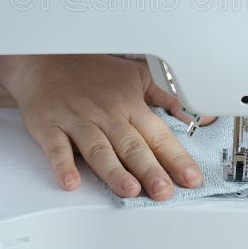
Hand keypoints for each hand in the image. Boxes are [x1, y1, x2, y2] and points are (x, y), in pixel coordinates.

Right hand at [0, 54, 204, 200]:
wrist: (47, 57)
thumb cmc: (93, 72)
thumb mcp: (136, 77)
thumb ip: (168, 98)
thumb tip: (201, 116)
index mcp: (129, 105)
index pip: (158, 135)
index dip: (176, 158)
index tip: (191, 178)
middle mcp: (106, 114)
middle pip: (131, 145)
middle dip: (149, 169)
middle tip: (163, 191)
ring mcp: (77, 120)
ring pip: (98, 148)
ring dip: (113, 170)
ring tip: (128, 189)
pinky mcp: (49, 126)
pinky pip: (56, 148)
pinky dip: (62, 165)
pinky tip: (71, 181)